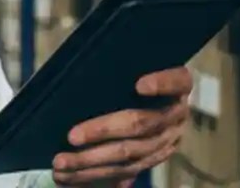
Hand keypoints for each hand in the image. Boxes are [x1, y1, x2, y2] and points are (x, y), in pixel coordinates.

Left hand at [51, 67, 192, 185]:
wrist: (153, 95)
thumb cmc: (132, 70)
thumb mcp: (131, 63)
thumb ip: (117, 66)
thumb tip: (80, 68)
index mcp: (178, 85)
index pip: (177, 81)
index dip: (162, 83)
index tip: (139, 85)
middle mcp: (176, 114)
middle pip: (141, 125)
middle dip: (103, 132)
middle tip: (72, 137)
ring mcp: (167, 141)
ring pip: (130, 155)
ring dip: (92, 162)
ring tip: (61, 164)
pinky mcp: (153, 159)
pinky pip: (125, 172)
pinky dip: (95, 176)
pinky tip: (72, 178)